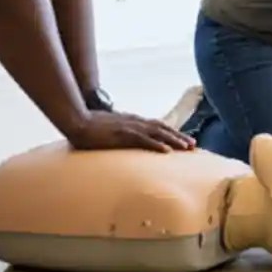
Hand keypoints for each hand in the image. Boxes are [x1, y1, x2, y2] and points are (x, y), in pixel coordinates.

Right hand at [66, 110, 196, 152]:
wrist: (77, 120)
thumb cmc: (90, 125)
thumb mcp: (110, 128)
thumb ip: (120, 131)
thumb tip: (124, 138)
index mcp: (133, 121)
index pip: (157, 126)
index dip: (172, 132)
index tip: (184, 140)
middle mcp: (135, 122)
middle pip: (163, 128)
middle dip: (179, 136)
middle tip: (194, 145)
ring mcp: (130, 127)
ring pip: (158, 133)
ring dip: (174, 140)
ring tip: (187, 148)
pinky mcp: (122, 134)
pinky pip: (143, 140)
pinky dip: (156, 145)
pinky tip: (166, 152)